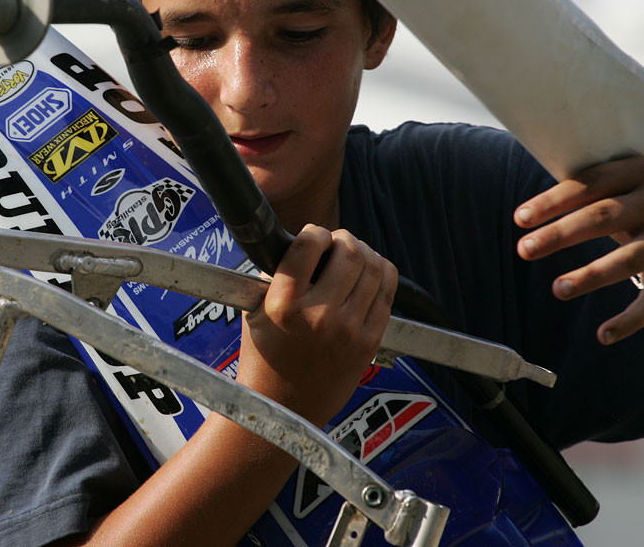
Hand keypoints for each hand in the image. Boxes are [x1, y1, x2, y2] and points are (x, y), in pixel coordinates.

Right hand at [236, 225, 396, 426]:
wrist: (284, 411)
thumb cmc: (265, 360)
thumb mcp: (255, 312)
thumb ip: (276, 276)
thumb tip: (305, 245)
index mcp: (283, 305)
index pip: (308, 245)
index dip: (313, 231)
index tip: (312, 235)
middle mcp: (319, 315)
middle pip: (349, 252)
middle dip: (343, 239)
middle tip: (336, 243)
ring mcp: (348, 330)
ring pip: (374, 268)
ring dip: (364, 253)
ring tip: (353, 256)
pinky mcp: (368, 342)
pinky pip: (387, 293)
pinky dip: (382, 274)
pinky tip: (370, 273)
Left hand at [515, 155, 643, 344]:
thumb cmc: (630, 199)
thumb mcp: (613, 184)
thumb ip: (579, 191)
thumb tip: (523, 216)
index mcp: (638, 170)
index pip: (588, 184)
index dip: (552, 201)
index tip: (519, 219)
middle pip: (604, 217)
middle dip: (561, 234)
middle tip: (523, 250)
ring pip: (630, 259)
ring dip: (592, 275)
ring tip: (558, 289)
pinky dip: (632, 320)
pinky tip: (603, 336)